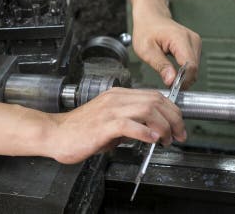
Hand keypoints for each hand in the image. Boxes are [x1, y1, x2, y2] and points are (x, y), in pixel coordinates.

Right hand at [43, 87, 185, 164]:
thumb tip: (150, 131)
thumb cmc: (80, 130)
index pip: (154, 95)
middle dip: (173, 118)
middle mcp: (116, 98)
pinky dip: (145, 132)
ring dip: (163, 126)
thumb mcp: (110, 122)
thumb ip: (129, 123)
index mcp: (118, 95)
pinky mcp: (104, 125)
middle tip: (179, 134)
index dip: (172, 110)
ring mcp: (109, 110)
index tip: (178, 125)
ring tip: (167, 140)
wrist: (55, 133)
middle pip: (155, 100)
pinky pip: (130, 125)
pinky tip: (152, 140)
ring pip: (147, 109)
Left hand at [132, 9, 200, 88]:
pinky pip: (193, 64)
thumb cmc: (146, 29)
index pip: (190, 66)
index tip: (171, 85)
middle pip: (194, 69)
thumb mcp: (146, 50)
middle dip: (182, 79)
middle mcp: (191, 39)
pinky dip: (185, 70)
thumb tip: (171, 80)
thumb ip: (160, 66)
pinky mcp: (195, 45)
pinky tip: (174, 69)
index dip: (182, 80)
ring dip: (184, 76)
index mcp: (180, 39)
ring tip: (168, 72)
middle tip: (167, 81)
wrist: (150, 17)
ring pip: (195, 68)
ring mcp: (195, 42)